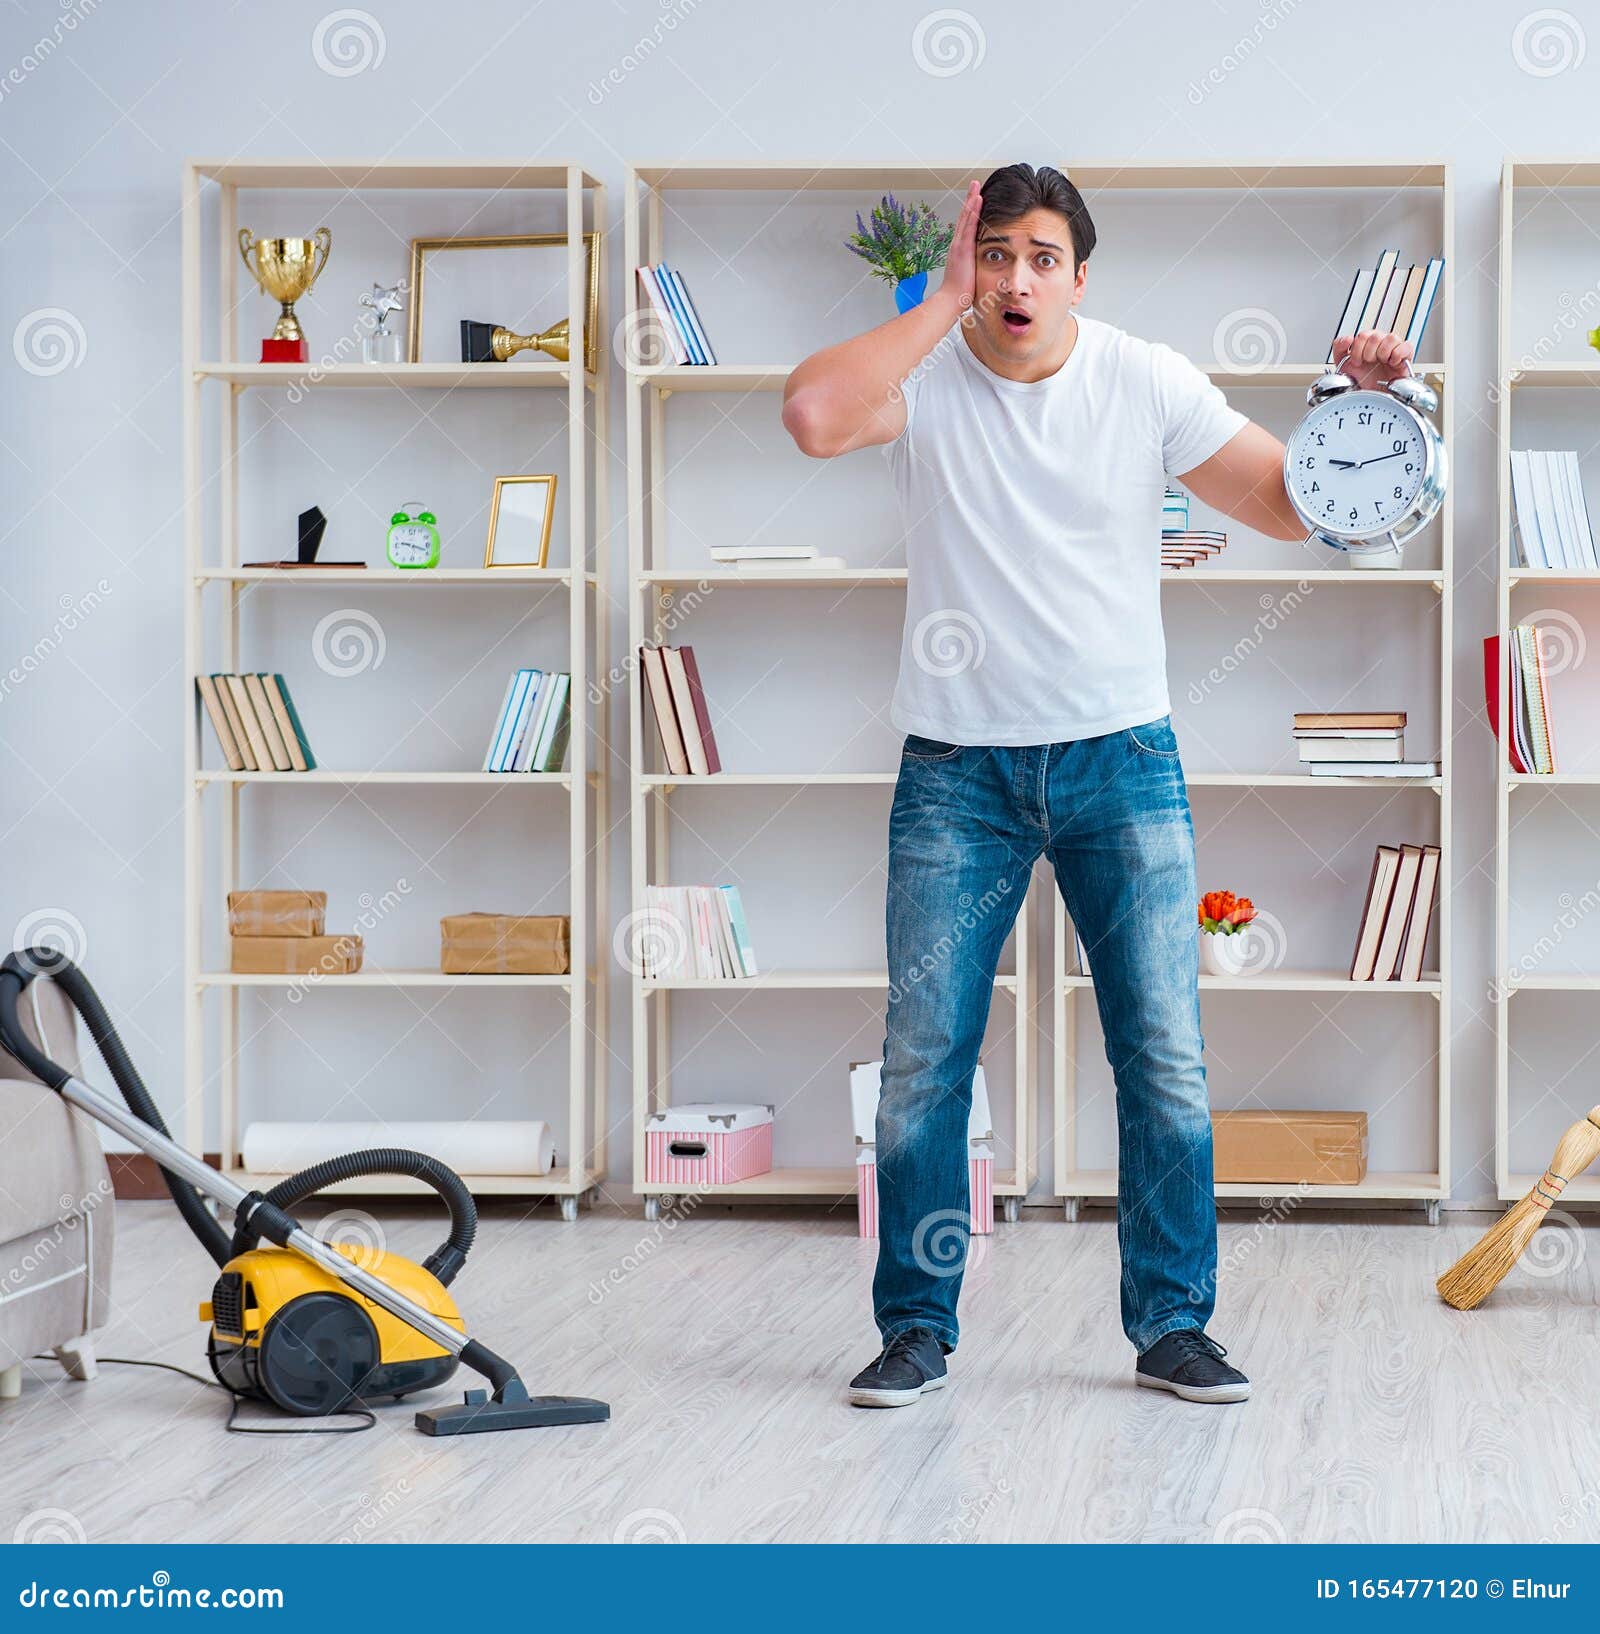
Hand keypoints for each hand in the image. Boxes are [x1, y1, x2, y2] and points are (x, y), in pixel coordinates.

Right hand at [937, 180, 981, 313]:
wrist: (951, 300)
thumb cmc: (959, 294)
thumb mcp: (968, 277)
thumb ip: (973, 269)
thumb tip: (978, 271)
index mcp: (959, 251)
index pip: (965, 227)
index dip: (970, 213)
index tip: (975, 200)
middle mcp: (957, 244)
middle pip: (963, 217)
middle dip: (969, 200)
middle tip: (975, 185)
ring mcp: (959, 245)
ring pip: (965, 217)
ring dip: (971, 200)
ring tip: (976, 186)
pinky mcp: (962, 247)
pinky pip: (969, 225)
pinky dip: (973, 211)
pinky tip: (978, 199)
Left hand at [1332, 328, 1413, 391]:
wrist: (1373, 399)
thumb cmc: (1361, 382)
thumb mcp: (1343, 366)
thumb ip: (1339, 348)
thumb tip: (1348, 338)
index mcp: (1366, 343)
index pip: (1362, 335)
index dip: (1357, 350)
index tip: (1356, 362)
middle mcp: (1380, 343)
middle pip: (1375, 335)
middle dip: (1368, 353)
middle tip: (1368, 364)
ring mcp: (1393, 348)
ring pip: (1391, 337)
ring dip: (1383, 353)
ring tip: (1381, 363)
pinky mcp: (1407, 355)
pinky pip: (1406, 346)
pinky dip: (1398, 354)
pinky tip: (1392, 363)